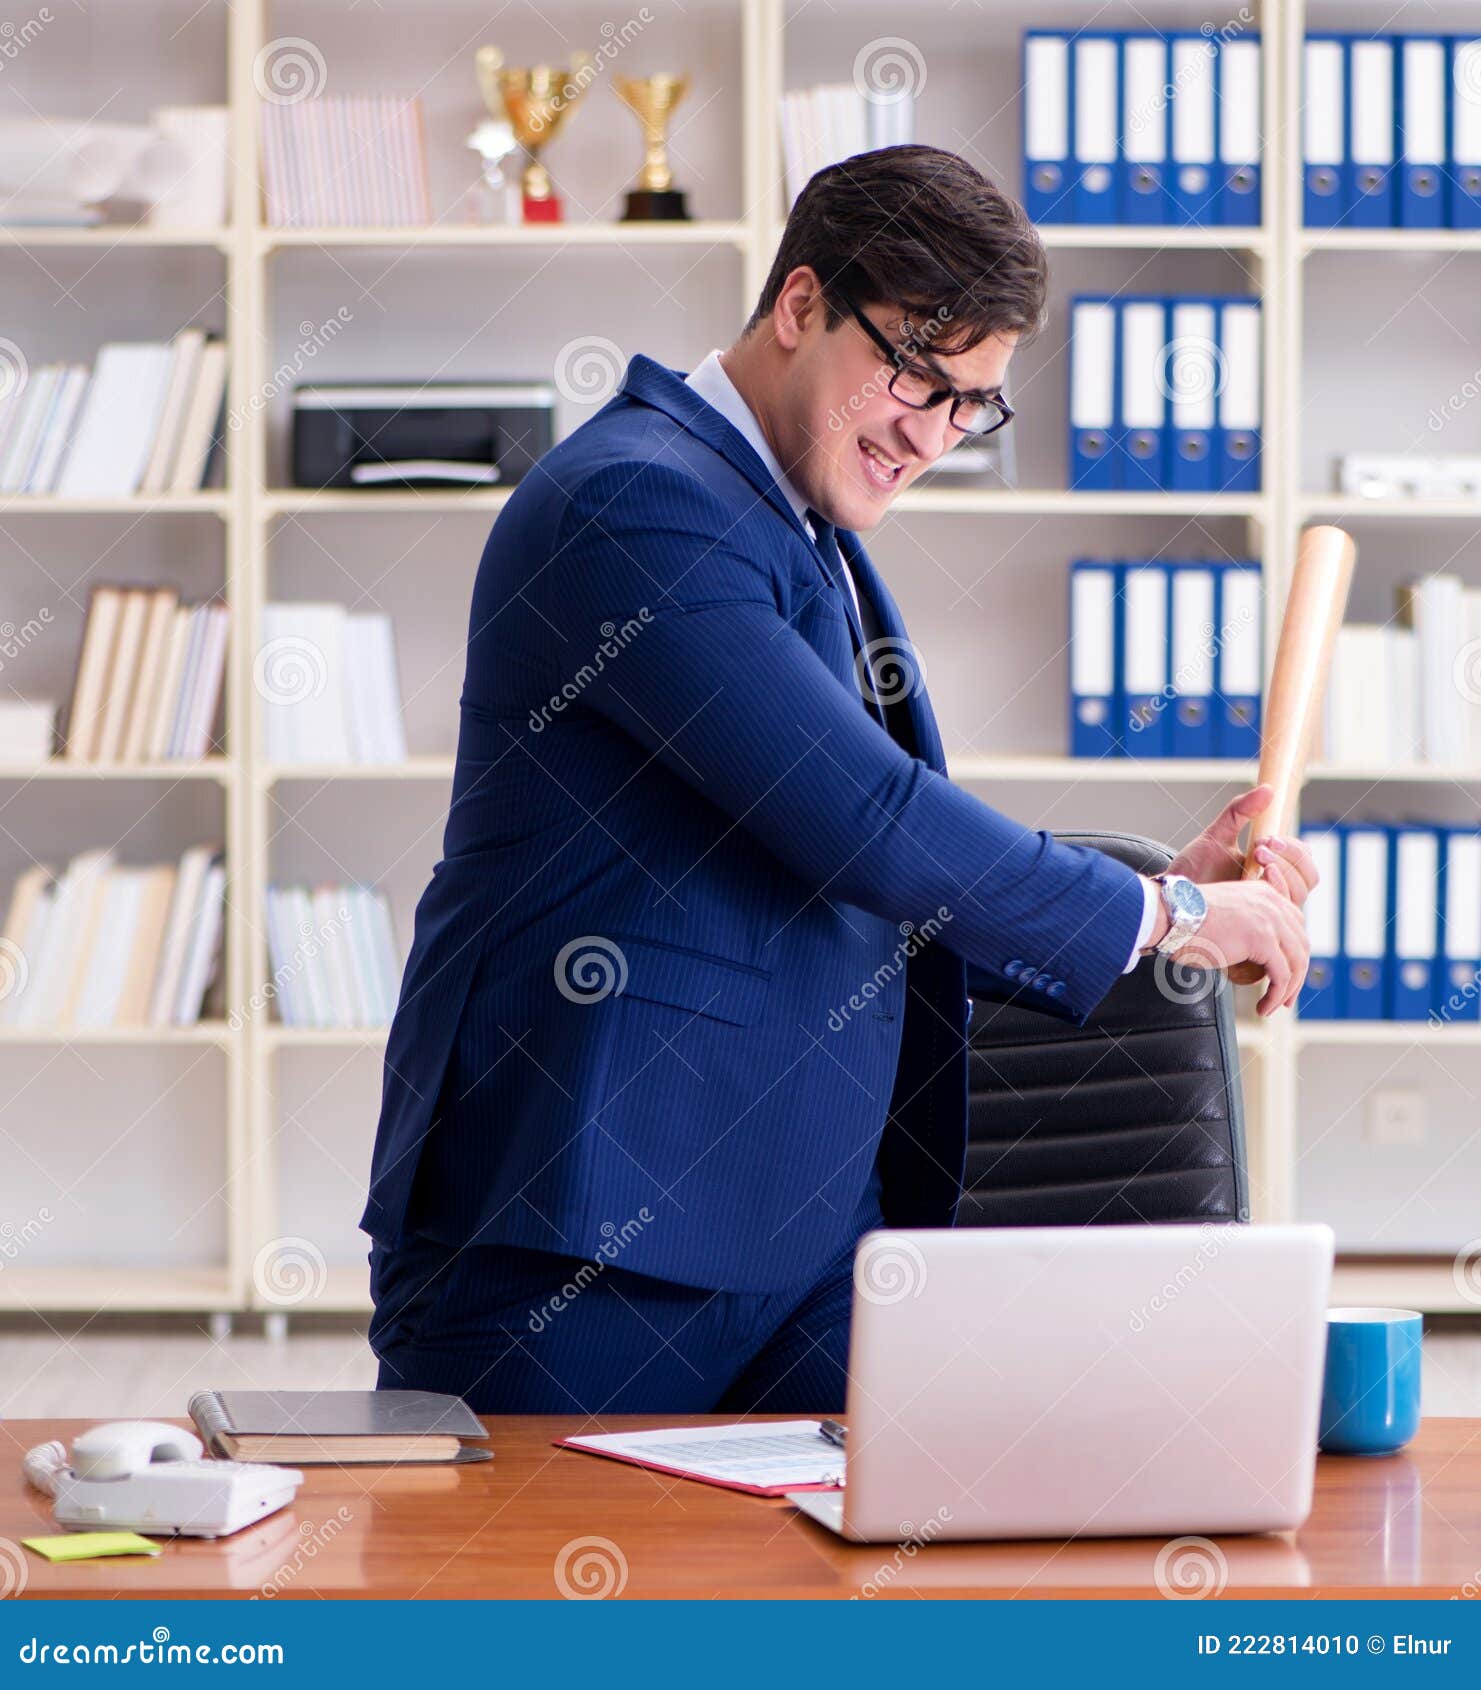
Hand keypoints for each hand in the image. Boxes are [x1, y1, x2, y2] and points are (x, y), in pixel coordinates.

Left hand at [1166, 783, 1318, 908]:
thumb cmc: (1196, 870)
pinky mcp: (1261, 926)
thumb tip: (1267, 789)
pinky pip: (1284, 913)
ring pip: (1300, 894)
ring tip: (1256, 858)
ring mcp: (1270, 911)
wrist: (1173, 898)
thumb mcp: (1217, 837)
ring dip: (1284, 872)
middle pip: (1309, 877)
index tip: (1267, 837)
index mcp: (1273, 871)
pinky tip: (1259, 878)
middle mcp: (1277, 892)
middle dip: (1290, 857)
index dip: (1293, 847)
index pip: (1303, 860)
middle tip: (1260, 847)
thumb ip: (1240, 812)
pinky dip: (1278, 891)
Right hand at [1173, 879, 1311, 1016]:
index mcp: (1265, 893)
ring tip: (1273, 1006)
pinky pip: (1281, 975)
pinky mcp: (1263, 940)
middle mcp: (1272, 903)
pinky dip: (1276, 995)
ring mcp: (1270, 920)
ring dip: (1288, 990)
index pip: (1296, 926)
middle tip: (1284, 997)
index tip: (1286, 974)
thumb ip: (1246, 923)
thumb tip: (1255, 954)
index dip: (1294, 954)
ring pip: (1296, 962)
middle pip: (1301, 945)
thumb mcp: (1226, 914)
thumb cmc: (1185, 920)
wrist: (1169, 916)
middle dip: (1297, 975)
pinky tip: (1263, 1007)